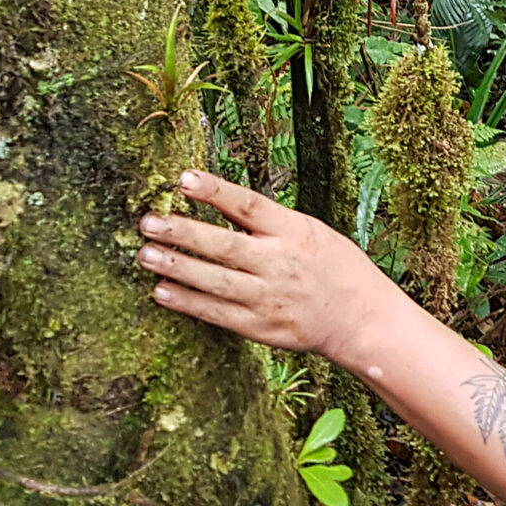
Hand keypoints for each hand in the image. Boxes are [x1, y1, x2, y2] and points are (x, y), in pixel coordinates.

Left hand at [138, 171, 384, 357]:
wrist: (360, 318)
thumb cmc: (335, 267)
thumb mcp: (310, 230)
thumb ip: (268, 220)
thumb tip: (220, 201)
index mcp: (293, 231)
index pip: (247, 205)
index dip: (214, 190)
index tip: (183, 178)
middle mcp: (279, 263)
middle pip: (223, 244)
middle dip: (182, 232)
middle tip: (148, 222)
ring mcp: (268, 297)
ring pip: (214, 280)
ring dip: (176, 267)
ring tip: (144, 254)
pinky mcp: (260, 327)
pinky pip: (216, 313)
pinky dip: (187, 302)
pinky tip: (162, 291)